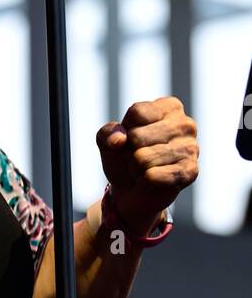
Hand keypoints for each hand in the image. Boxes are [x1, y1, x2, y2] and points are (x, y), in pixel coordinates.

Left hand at [96, 97, 197, 236]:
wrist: (132, 190)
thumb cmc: (124, 157)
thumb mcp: (109, 140)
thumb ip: (107, 133)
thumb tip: (119, 139)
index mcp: (170, 107)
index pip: (136, 113)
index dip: (125, 130)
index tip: (131, 139)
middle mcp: (186, 124)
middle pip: (138, 136)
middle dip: (130, 152)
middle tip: (138, 157)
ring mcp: (191, 148)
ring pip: (143, 158)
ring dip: (136, 168)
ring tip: (145, 169)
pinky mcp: (190, 172)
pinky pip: (152, 176)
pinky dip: (144, 182)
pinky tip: (153, 181)